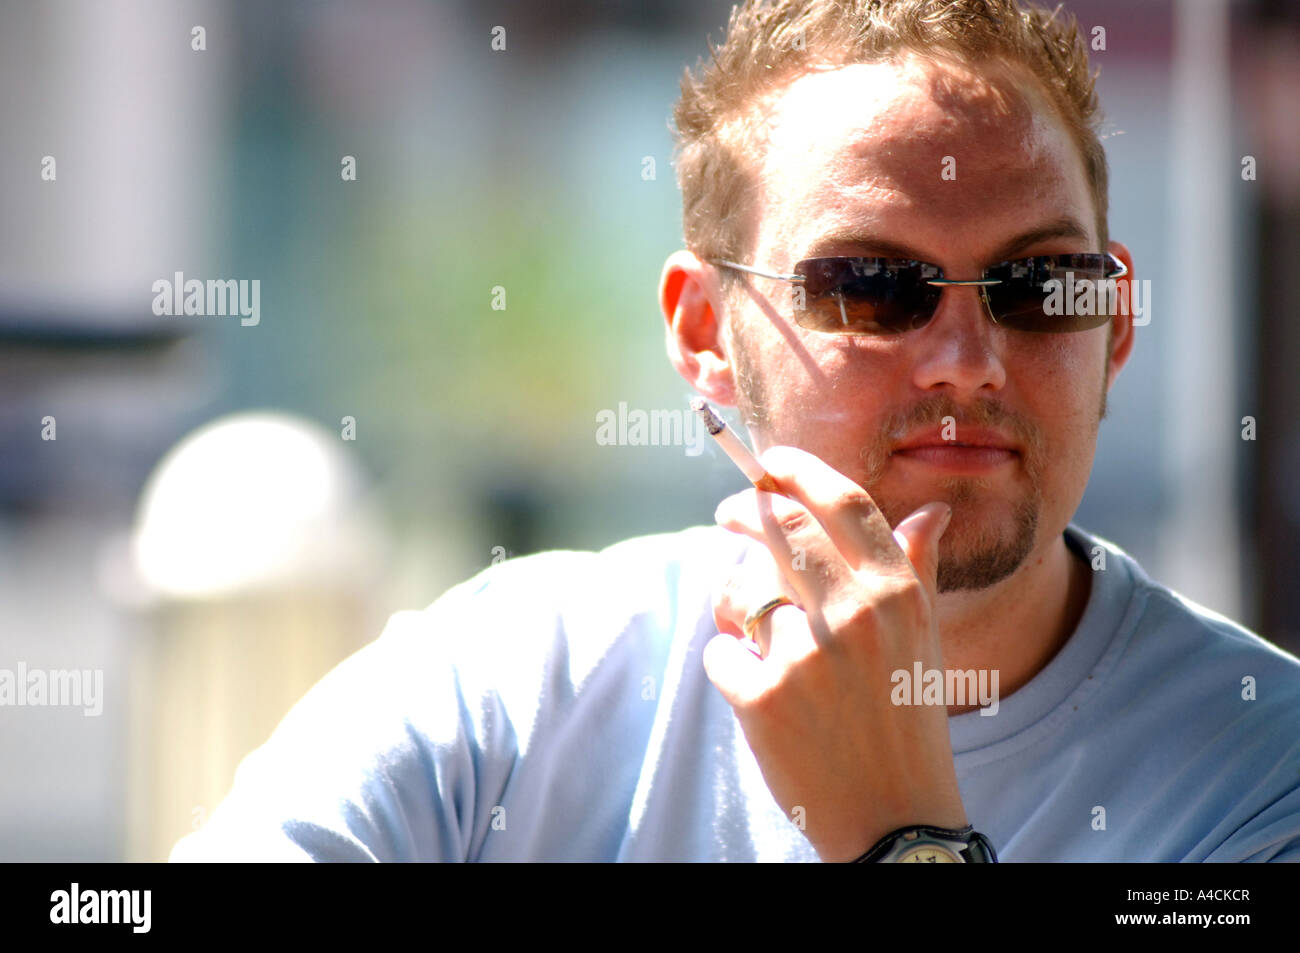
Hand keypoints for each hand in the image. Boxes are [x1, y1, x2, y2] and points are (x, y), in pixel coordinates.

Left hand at [704, 445, 967, 861]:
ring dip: (740, 606)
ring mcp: (806, 655)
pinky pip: (721, 650)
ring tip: (759, 634)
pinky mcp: (762, 695)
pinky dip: (732, 666)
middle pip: (782, 527)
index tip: (772, 461)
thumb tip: (930, 510)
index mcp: (898, 595)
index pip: (843, 502)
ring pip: (742, 589)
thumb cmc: (908, 721)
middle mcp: (855, 615)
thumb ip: (917, 569)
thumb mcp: (926, 642)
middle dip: (746, 509)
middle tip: (730, 512)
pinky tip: (762, 693)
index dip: (800, 470)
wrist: (893, 817)